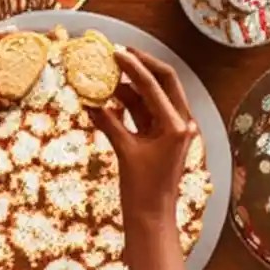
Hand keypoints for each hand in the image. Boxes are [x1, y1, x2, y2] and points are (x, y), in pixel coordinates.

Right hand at [89, 47, 196, 223]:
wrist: (151, 217)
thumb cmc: (143, 189)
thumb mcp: (125, 151)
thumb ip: (108, 122)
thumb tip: (89, 101)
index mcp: (178, 125)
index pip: (155, 86)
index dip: (134, 66)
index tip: (116, 52)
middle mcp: (181, 122)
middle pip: (165, 82)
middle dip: (143, 65)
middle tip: (120, 52)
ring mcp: (173, 128)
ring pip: (154, 96)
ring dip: (133, 84)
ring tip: (109, 72)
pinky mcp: (162, 136)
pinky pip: (146, 111)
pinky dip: (130, 102)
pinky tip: (111, 95)